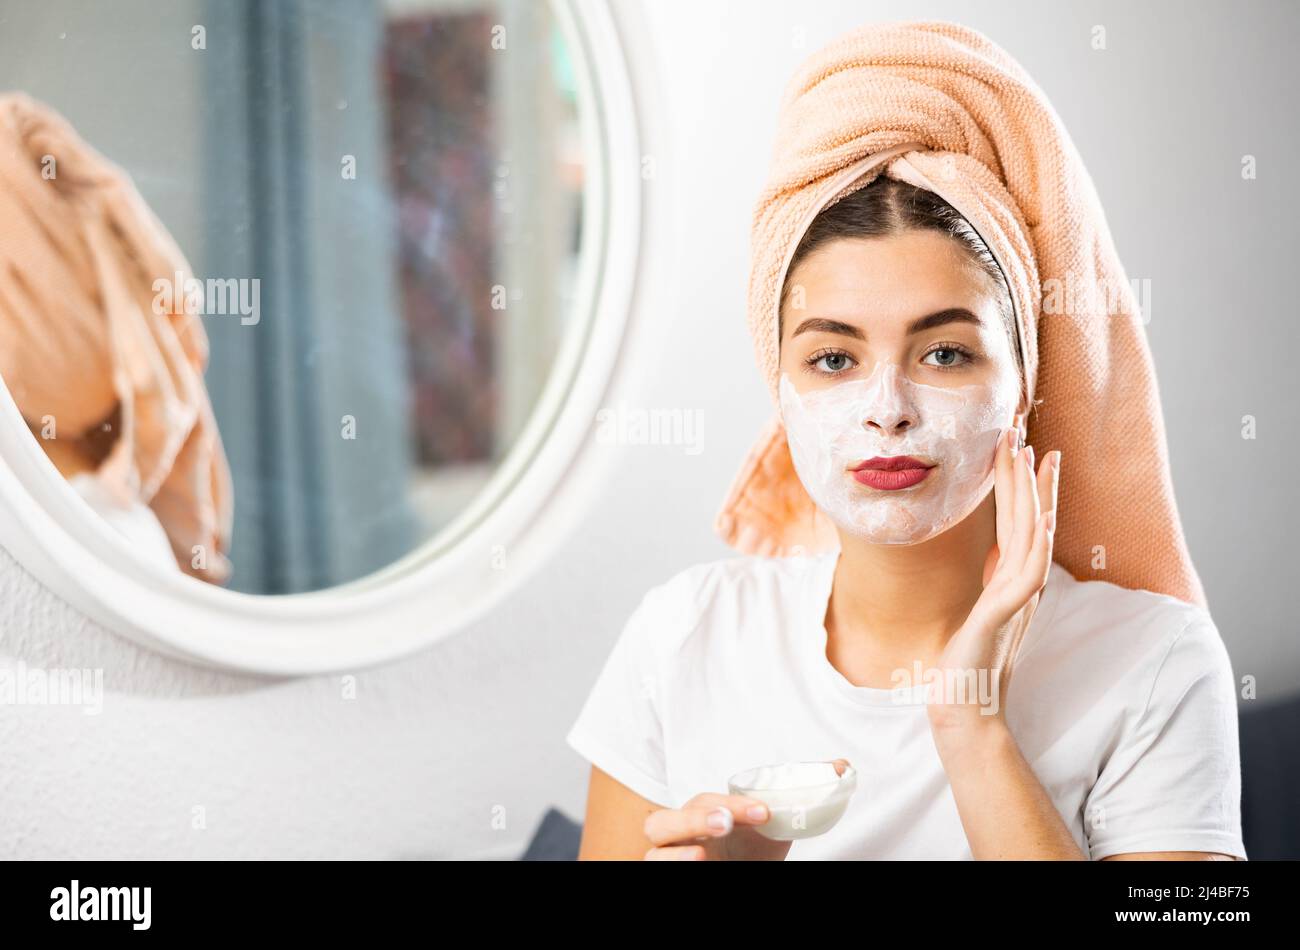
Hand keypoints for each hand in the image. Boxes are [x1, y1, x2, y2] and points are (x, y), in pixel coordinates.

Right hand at [642, 759, 851, 859]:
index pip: (707, 800)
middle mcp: (678, 837)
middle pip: (661, 821)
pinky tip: (698, 867)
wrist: (744, 869)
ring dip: (675, 854)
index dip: (733, 804)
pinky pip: (657, 871)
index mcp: (700, 813)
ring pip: (652, 855)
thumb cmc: (751, 849)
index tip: (765, 812)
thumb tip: (842, 767)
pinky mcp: (670, 877)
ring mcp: (671, 860)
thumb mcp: (776, 825)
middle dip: (692, 820)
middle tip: (725, 824)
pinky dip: (673, 869)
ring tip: (703, 857)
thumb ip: (802, 795)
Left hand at [926, 426, 1058, 730]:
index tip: (1029, 449)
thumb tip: (993, 553)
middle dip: (1027, 475)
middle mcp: (1021, 584)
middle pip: (1029, 518)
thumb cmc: (968, 659)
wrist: (963, 703)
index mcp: (1013, 579)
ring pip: (1030, 536)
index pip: (1025, 522)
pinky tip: (1039, 520)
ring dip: (1032, 496)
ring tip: (1029, 458)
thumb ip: (991, 580)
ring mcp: (1016, 598)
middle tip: (1023, 433)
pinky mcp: (1004, 614)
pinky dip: (1036, 545)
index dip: (1029, 486)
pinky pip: (1027, 574)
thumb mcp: (981, 607)